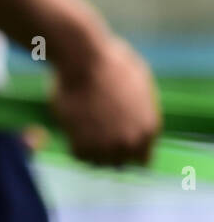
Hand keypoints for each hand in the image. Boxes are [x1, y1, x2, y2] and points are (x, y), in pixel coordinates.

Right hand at [50, 34, 159, 166]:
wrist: (83, 58)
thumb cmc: (109, 62)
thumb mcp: (139, 83)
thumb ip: (142, 109)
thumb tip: (136, 117)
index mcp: (149, 129)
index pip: (142, 158)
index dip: (127, 149)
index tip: (113, 140)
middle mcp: (130, 142)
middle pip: (119, 163)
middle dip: (108, 152)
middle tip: (93, 134)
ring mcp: (106, 146)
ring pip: (97, 162)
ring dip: (90, 149)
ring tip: (81, 129)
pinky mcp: (81, 144)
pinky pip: (78, 156)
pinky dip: (73, 144)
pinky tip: (71, 128)